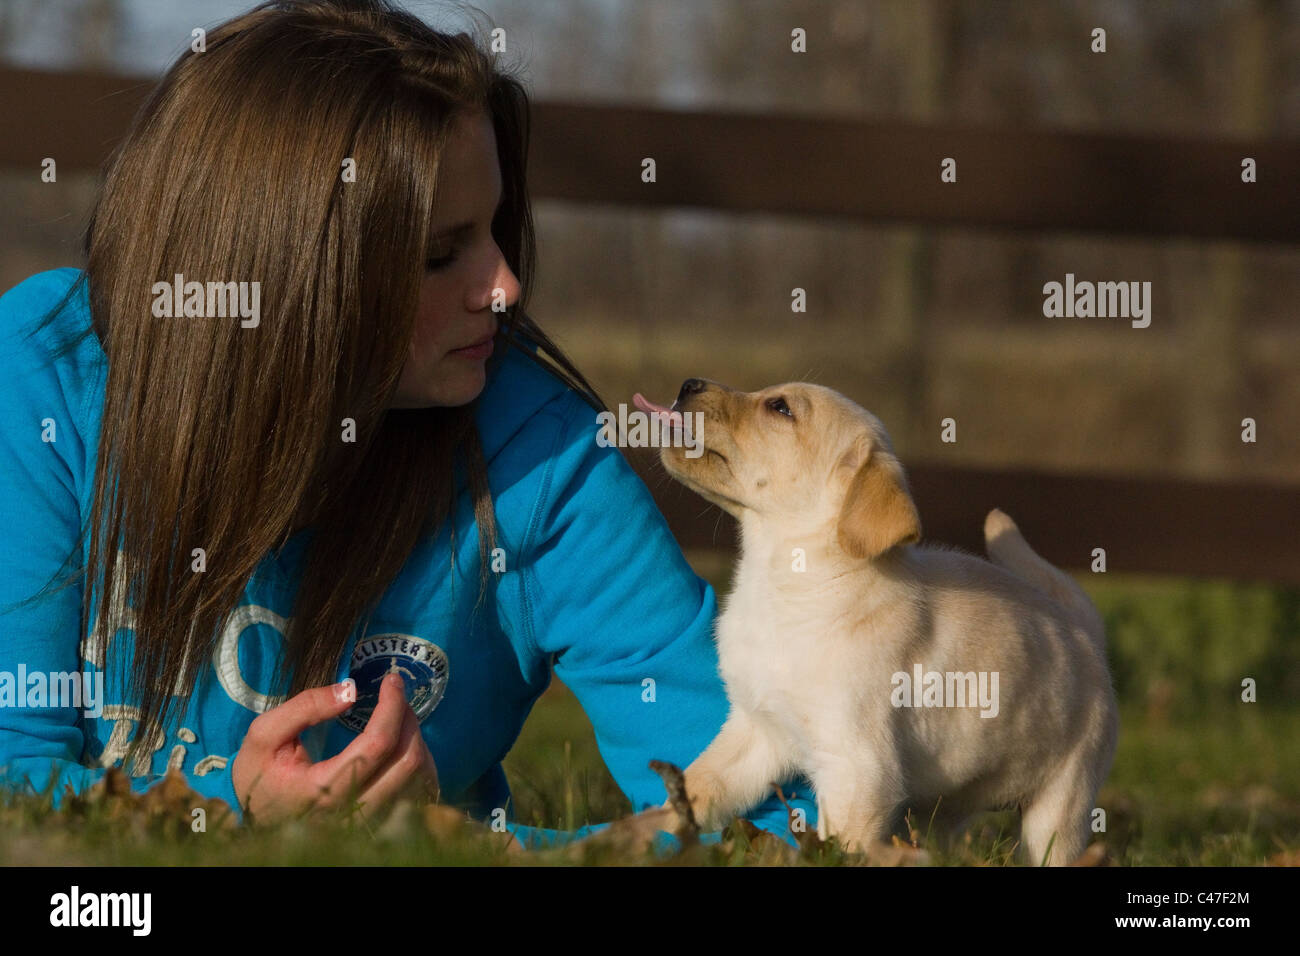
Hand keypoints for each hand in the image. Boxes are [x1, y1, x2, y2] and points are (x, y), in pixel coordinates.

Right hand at [232, 672, 439, 822]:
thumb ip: (305, 707)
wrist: (255, 822)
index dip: (392, 706)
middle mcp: (352, 811)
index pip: (377, 744)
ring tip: (400, 718)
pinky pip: (419, 797)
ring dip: (417, 741)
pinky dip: (421, 766)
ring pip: (419, 780)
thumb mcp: (264, 735)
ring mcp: (368, 822)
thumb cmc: (258, 775)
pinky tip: (405, 746)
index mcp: (324, 788)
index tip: (392, 680)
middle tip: (397, 696)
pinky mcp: (378, 825)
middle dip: (409, 719)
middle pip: (407, 761)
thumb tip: (351, 690)